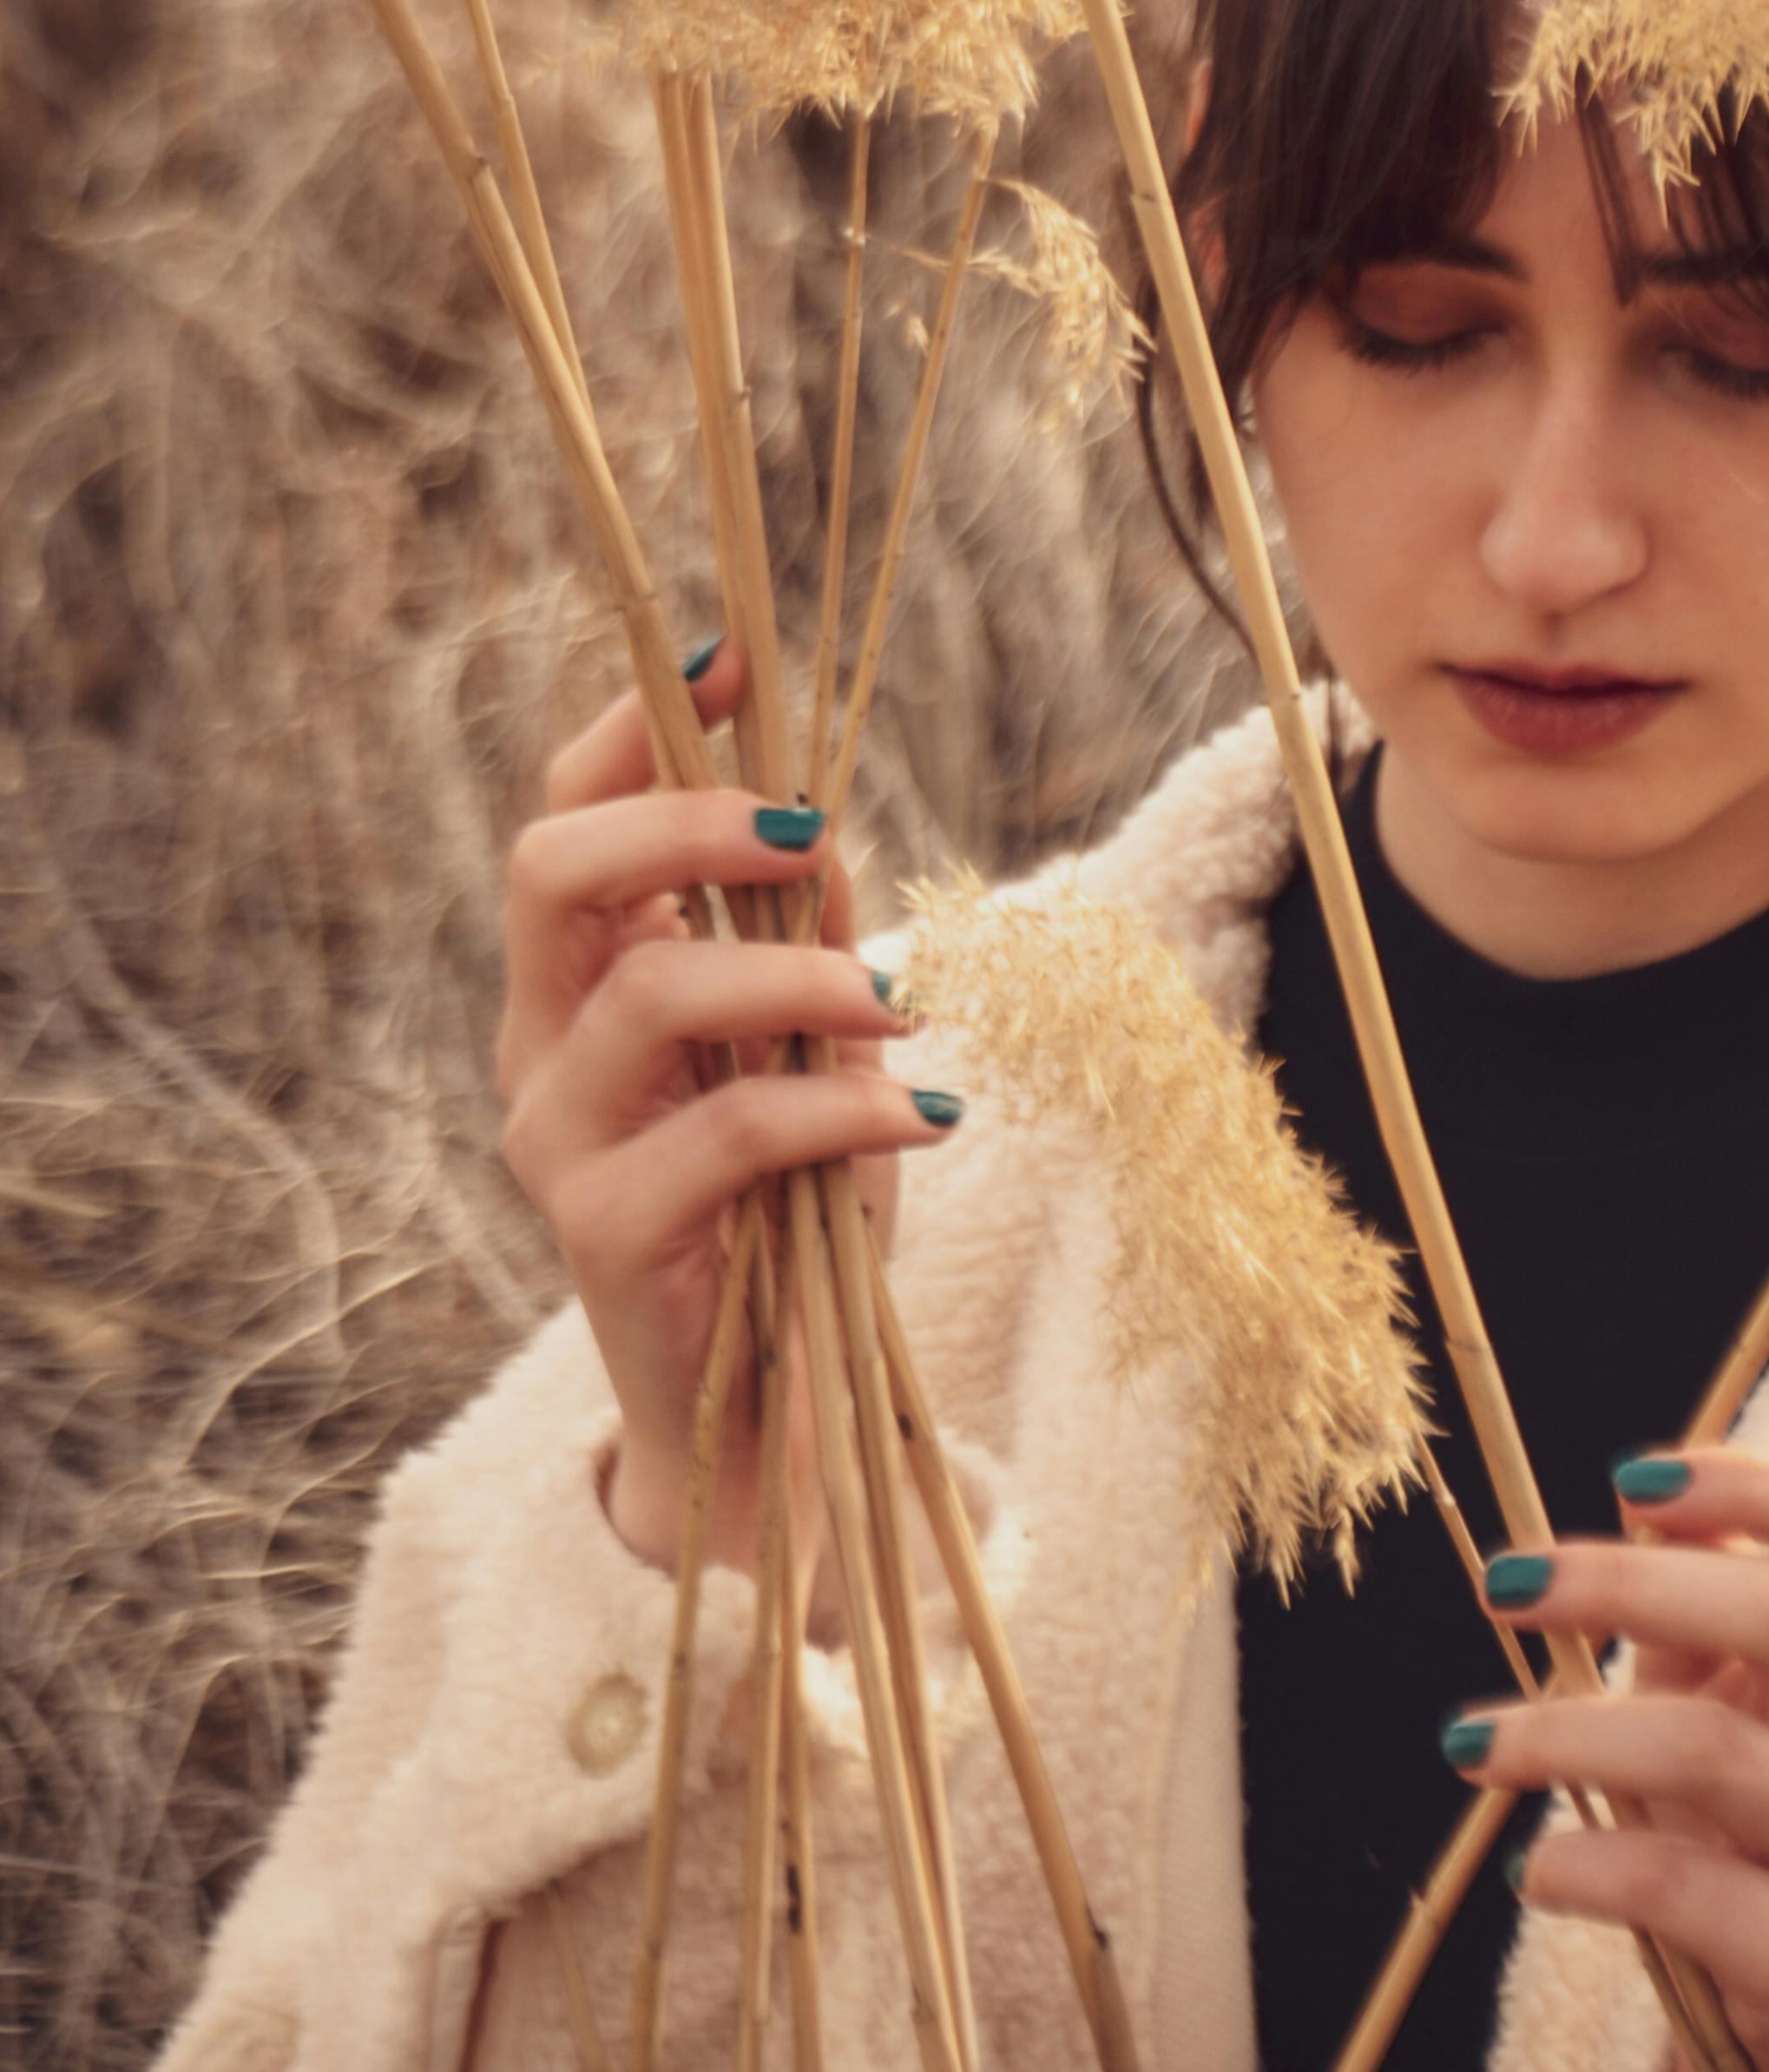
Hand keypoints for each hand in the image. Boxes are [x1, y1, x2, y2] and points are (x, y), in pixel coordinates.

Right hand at [496, 647, 961, 1582]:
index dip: (638, 728)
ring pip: (647, 992)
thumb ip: (808, 946)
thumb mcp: (816, 1052)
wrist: (773, 1410)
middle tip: (811, 827)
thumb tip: (826, 835)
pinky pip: (724, 1132)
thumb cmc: (793, 1212)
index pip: (566, 815)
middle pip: (554, 869)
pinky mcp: (603, 1234)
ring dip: (797, 973)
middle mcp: (539, 1046)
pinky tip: (927, 1117)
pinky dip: (843, 1110)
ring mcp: (557, 1141)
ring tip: (902, 1003)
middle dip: (689, 820)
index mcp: (578, 982)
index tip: (737, 661)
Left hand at [1444, 1447, 1768, 2071]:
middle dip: (1626, 1586)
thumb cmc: (1742, 1821)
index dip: (1759, 1479)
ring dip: (1566, 1735)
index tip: (1628, 1480)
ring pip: (1715, 1753)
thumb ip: (1687, 1603)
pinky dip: (1584, 1867)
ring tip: (1470, 1744)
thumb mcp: (1722, 1696)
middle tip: (1503, 1587)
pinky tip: (1529, 1867)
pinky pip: (1685, 1888)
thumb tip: (1627, 1501)